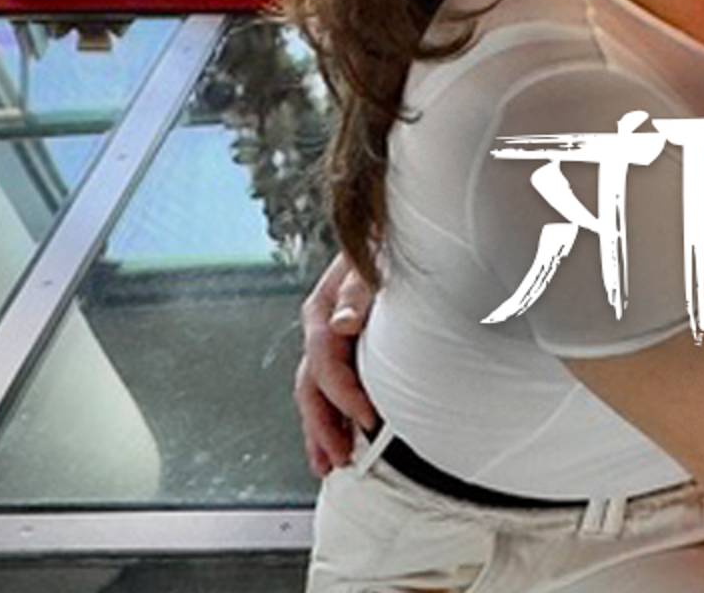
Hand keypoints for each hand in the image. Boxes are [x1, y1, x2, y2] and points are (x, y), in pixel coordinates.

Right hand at [296, 252, 378, 477]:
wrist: (393, 238)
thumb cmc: (387, 250)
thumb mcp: (375, 263)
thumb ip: (359, 293)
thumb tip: (341, 323)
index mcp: (323, 309)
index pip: (325, 362)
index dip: (344, 394)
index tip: (367, 418)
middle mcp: (320, 330)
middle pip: (310, 387)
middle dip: (322, 427)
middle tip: (339, 459)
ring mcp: (328, 343)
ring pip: (313, 395)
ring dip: (320, 432)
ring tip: (329, 465)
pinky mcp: (342, 351)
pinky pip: (328, 391)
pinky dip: (332, 419)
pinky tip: (339, 443)